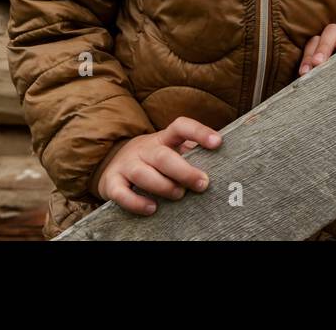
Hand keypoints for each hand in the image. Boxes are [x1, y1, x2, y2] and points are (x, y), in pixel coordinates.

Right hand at [93, 116, 221, 215]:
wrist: (116, 161)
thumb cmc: (156, 159)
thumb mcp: (172, 149)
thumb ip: (192, 153)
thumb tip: (223, 161)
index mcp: (163, 138)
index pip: (181, 127)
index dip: (199, 132)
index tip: (218, 143)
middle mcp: (145, 149)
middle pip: (163, 156)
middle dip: (184, 170)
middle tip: (203, 183)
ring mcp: (127, 165)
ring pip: (143, 173)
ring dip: (163, 186)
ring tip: (179, 195)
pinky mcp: (112, 183)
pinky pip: (121, 193)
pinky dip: (136, 202)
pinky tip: (152, 208)